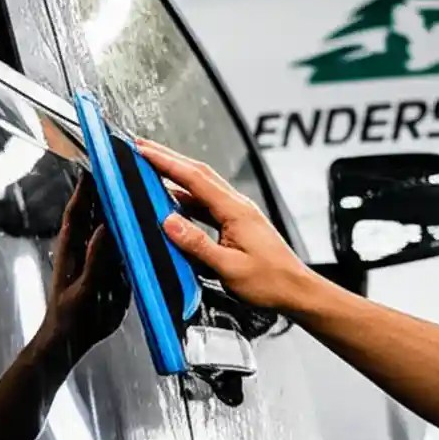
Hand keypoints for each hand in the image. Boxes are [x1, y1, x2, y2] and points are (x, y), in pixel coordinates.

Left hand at [34, 174, 128, 359]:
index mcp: (71, 247)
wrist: (74, 340)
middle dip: (108, 189)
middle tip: (125, 168)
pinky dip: (135, 232)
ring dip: (124, 208)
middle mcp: (85, 245)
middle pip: (96, 210)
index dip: (86, 186)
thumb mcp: (84, 290)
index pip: (77, 209)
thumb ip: (95, 261)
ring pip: (112, 225)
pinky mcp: (113, 267)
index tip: (98, 164)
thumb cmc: (71, 318)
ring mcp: (99, 255)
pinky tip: (150, 223)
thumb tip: (105, 228)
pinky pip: (125, 244)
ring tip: (141, 188)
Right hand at [136, 139, 311, 311]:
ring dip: (176, 176)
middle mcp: (237, 206)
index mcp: (235, 211)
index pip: (195, 178)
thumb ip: (197, 244)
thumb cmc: (270, 282)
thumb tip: (169, 222)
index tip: (143, 150)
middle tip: (142, 147)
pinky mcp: (236, 224)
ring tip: (151, 169)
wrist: (296, 291)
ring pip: (201, 187)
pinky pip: (206, 204)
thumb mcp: (229, 268)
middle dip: (168, 158)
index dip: (166, 162)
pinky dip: (186, 197)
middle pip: (197, 173)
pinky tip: (173, 201)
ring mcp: (237, 213)